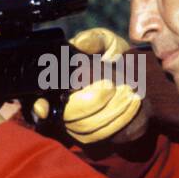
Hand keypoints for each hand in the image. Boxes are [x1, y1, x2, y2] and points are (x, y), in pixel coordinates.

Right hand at [35, 27, 145, 144]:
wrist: (139, 82)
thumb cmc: (117, 59)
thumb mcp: (108, 43)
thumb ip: (94, 40)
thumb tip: (79, 43)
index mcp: (59, 81)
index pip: (39, 100)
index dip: (39, 106)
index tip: (44, 108)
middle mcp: (62, 106)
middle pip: (69, 113)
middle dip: (93, 99)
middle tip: (112, 84)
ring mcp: (74, 124)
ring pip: (85, 126)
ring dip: (110, 108)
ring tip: (127, 91)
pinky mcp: (90, 137)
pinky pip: (99, 134)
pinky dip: (117, 119)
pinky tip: (130, 104)